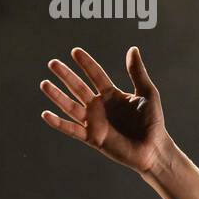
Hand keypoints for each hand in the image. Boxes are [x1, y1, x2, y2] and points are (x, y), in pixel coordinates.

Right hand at [39, 46, 168, 173]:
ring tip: (44, 84)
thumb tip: (133, 49)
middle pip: (79, 88)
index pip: (96, 75)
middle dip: (66, 76)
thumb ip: (138, 73)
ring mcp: (94, 122)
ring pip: (71, 106)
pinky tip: (46, 114)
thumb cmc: (153, 122)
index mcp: (112, 95)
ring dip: (57, 96)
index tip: (75, 51)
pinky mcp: (92, 138)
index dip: (86, 64)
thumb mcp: (147, 93)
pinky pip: (71, 129)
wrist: (154, 148)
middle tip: (53, 63)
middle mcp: (100, 107)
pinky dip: (58, 123)